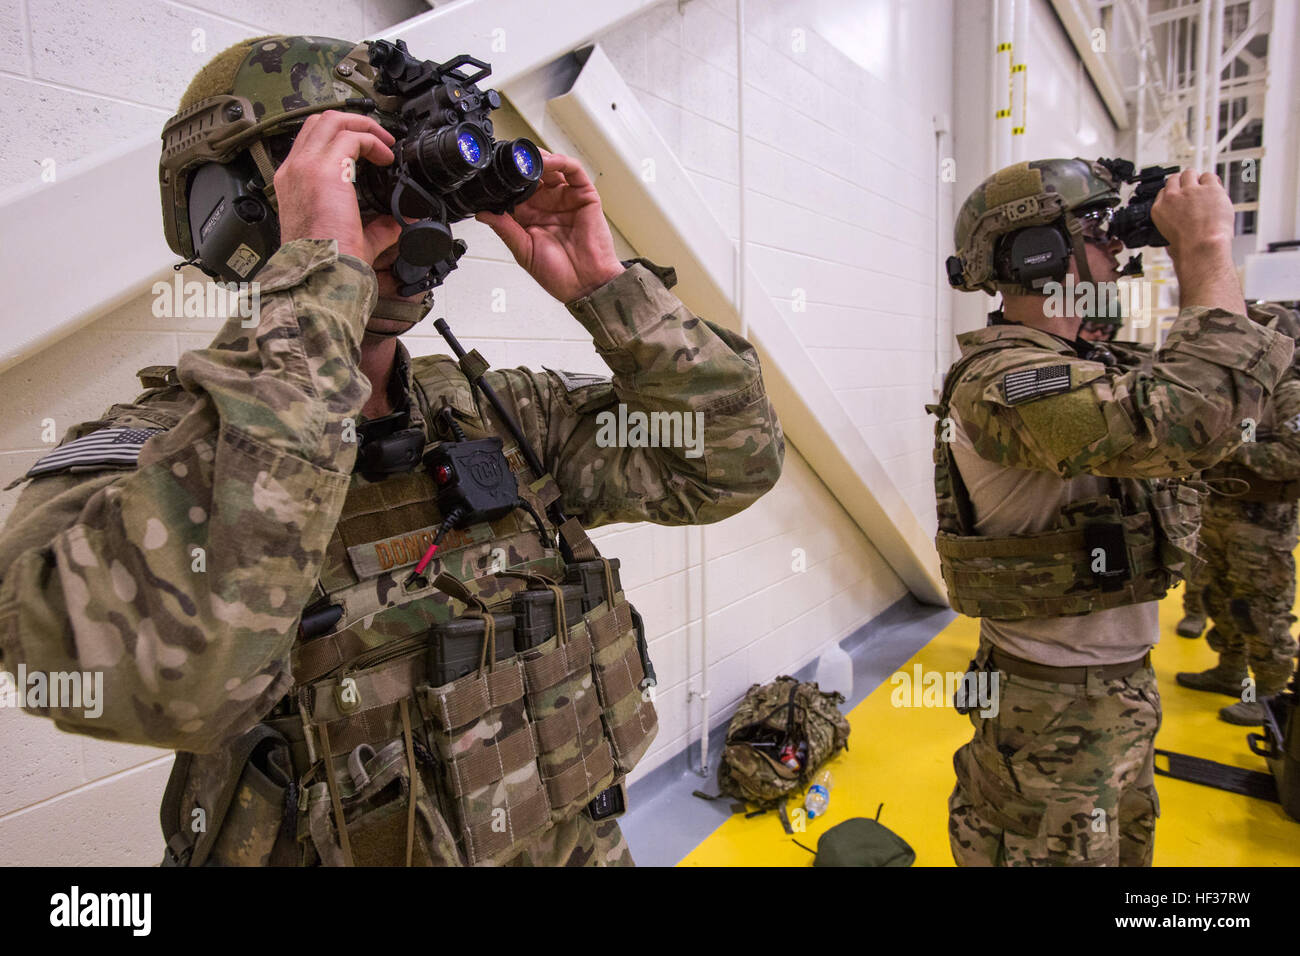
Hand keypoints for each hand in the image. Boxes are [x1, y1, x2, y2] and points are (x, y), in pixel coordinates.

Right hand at [274, 110, 403, 265]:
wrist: (320, 273)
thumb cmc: (329, 262)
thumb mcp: (353, 237)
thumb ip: (377, 226)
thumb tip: (399, 221)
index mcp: (293, 184)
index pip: (311, 142)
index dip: (341, 137)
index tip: (367, 149)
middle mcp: (295, 170)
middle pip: (319, 122)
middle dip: (353, 123)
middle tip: (379, 139)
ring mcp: (306, 167)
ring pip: (332, 121)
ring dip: (363, 126)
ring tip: (385, 142)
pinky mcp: (324, 170)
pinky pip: (350, 137)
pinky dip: (372, 140)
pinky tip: (387, 157)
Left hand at [474, 149, 624, 302]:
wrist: (585, 285)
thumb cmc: (559, 274)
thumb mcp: (523, 250)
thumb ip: (504, 229)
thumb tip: (482, 213)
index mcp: (530, 216)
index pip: (515, 189)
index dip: (505, 180)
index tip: (491, 173)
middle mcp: (548, 204)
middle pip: (532, 174)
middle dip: (521, 164)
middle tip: (508, 159)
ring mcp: (566, 198)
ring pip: (552, 168)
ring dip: (539, 159)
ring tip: (528, 158)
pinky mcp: (584, 196)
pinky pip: (574, 171)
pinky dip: (562, 162)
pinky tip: (550, 162)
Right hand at [1151, 169, 1234, 259]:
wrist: (1201, 248)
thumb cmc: (1187, 248)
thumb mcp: (1167, 237)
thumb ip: (1170, 223)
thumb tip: (1176, 222)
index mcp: (1159, 209)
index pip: (1163, 191)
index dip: (1173, 193)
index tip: (1179, 196)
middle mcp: (1173, 197)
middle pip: (1175, 178)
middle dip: (1183, 183)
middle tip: (1191, 190)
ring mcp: (1191, 191)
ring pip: (1190, 173)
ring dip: (1196, 179)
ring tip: (1204, 189)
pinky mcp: (1209, 188)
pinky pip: (1210, 176)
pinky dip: (1212, 181)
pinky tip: (1215, 190)